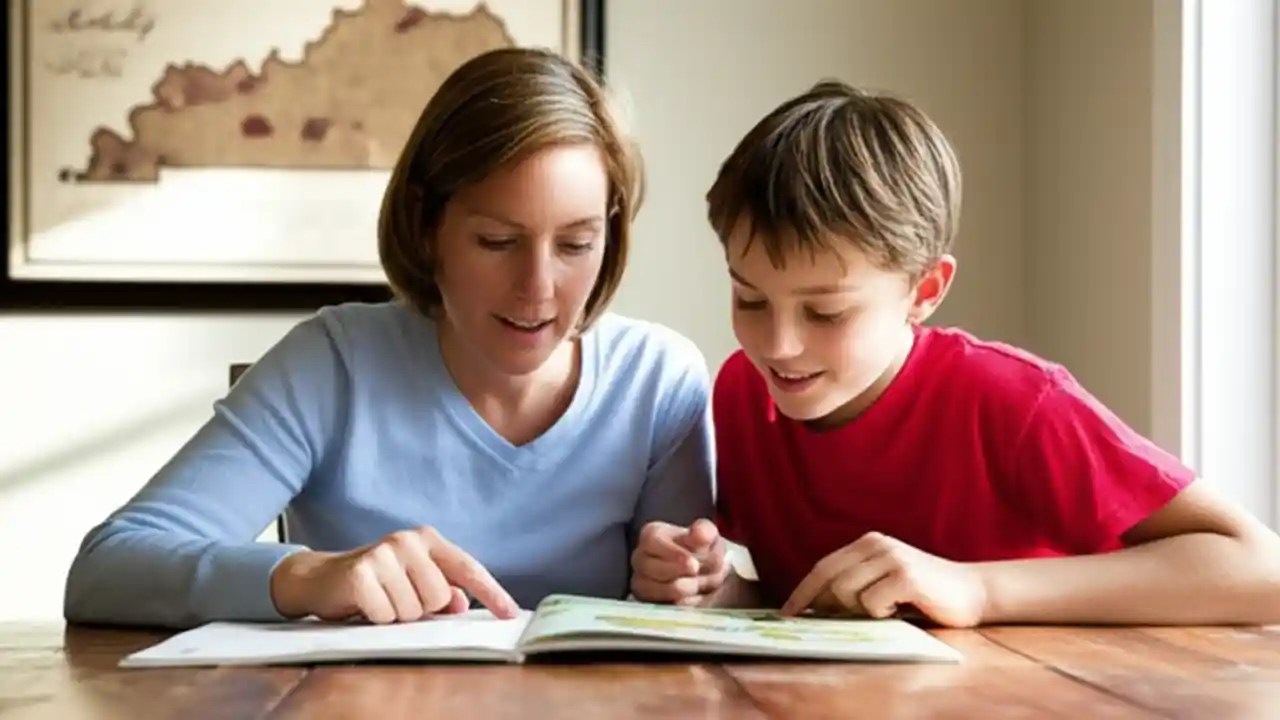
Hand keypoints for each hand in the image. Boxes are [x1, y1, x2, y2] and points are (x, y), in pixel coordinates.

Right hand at [270, 527, 518, 623]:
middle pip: (439, 598)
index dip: (492, 593)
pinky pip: (386, 615)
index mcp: (428, 539)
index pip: (468, 568)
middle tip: (398, 598)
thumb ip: (442, 590)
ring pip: (413, 609)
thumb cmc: (378, 581)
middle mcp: (408, 540)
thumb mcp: (414, 581)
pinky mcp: (361, 572)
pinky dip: (376, 617)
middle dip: (422, 609)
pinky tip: (365, 604)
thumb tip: (459, 603)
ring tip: (381, 600)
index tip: (510, 614)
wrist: (322, 577)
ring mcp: (384, 553)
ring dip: (397, 615)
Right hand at [630, 519, 729, 605]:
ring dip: (687, 589)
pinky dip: (686, 604)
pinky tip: (697, 597)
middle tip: (701, 575)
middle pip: (652, 569)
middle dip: (683, 574)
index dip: (673, 554)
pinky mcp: (648, 605)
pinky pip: (665, 608)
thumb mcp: (709, 535)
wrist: (708, 574)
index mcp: (651, 536)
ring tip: (702, 584)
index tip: (693, 565)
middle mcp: (639, 559)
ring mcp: (641, 584)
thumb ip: (704, 531)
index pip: (652, 542)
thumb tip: (699, 535)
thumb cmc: (704, 550)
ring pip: (658, 591)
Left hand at [781, 532, 987, 627]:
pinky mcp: (906, 576)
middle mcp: (877, 544)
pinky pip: (871, 603)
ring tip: (887, 609)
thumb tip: (812, 607)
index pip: (822, 567)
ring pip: (846, 592)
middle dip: (831, 607)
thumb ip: (853, 584)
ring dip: (862, 611)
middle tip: (850, 620)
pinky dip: (881, 614)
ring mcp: (892, 558)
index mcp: (867, 543)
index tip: (786, 614)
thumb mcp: (882, 581)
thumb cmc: (923, 593)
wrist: (972, 592)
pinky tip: (901, 609)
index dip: (802, 592)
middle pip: (829, 580)